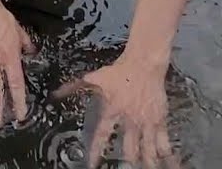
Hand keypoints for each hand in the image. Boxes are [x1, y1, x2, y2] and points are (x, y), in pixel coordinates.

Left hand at [53, 54, 175, 167]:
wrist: (143, 63)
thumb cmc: (119, 71)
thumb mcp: (94, 78)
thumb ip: (74, 87)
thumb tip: (55, 94)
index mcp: (112, 111)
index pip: (102, 136)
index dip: (96, 152)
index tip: (93, 164)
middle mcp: (129, 120)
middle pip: (129, 148)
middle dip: (127, 162)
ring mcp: (146, 121)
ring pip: (148, 148)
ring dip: (147, 161)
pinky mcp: (159, 119)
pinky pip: (163, 140)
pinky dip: (165, 151)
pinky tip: (166, 160)